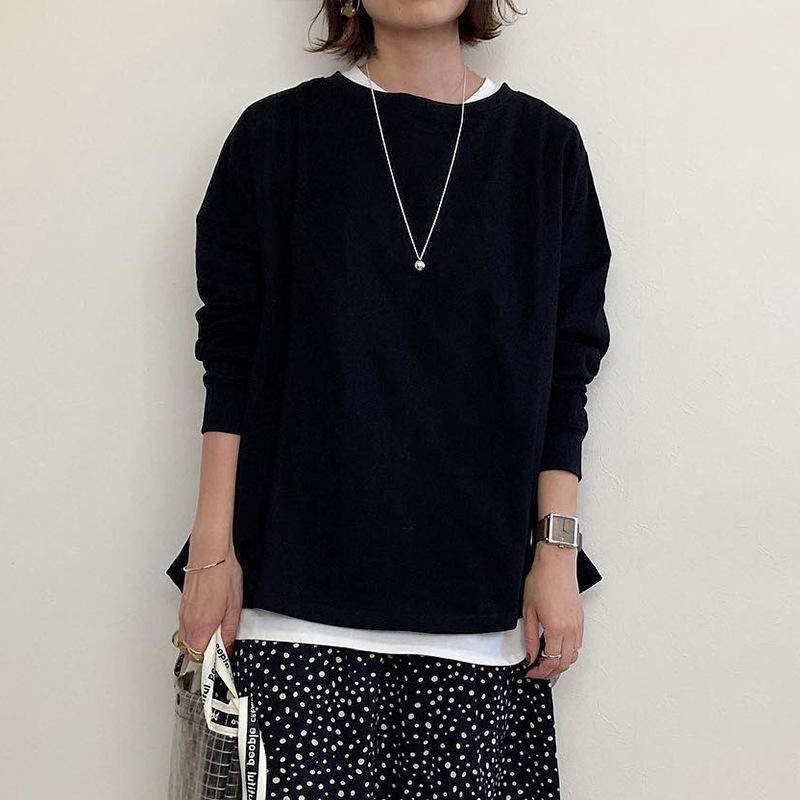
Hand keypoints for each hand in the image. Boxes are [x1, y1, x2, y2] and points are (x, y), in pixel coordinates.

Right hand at [177, 538, 242, 659]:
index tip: (222, 660)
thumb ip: (229, 631)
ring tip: (216, 629)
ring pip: (186, 639)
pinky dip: (195, 629)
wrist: (210, 554)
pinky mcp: (183, 605)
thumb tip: (227, 648)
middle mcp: (188, 622)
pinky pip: (185, 626)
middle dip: (205, 653)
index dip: (212, 661)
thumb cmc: (223, 575)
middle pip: (191, 651)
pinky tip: (209, 618)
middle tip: (220, 645)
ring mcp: (183, 613)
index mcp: (201, 626)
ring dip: (200, 640)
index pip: (200, 657)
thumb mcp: (234, 607)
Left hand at [521, 542, 582, 679]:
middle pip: (564, 663)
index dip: (539, 672)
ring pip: (573, 655)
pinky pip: (578, 643)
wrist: (556, 562)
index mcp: (556, 629)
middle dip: (550, 672)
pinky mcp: (580, 619)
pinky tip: (557, 648)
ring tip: (546, 662)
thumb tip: (530, 655)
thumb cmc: (542, 580)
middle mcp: (570, 630)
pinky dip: (568, 652)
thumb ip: (530, 637)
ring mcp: (578, 624)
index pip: (550, 662)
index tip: (530, 672)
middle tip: (537, 671)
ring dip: (561, 663)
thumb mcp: (528, 611)